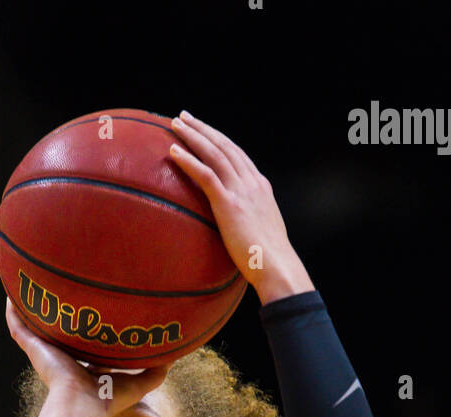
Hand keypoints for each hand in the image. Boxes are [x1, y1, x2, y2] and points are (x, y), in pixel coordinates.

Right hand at [5, 297, 167, 416]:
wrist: (82, 407)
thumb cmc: (107, 400)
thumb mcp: (137, 383)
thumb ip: (154, 371)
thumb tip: (173, 356)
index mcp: (81, 364)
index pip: (81, 341)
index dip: (84, 325)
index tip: (90, 307)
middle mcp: (61, 356)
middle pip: (56, 329)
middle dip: (56, 311)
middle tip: (59, 288)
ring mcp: (45, 352)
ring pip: (33, 325)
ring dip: (29, 307)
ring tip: (27, 285)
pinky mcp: (34, 348)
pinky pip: (18, 326)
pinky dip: (13, 311)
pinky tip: (11, 294)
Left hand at [168, 112, 313, 302]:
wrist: (277, 266)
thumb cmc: (268, 260)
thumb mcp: (260, 233)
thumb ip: (248, 223)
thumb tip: (236, 231)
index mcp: (260, 187)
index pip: (238, 155)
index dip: (219, 140)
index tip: (204, 130)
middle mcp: (252, 182)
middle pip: (225, 146)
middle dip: (203, 129)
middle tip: (184, 117)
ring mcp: (241, 191)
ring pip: (214, 153)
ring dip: (193, 136)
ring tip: (175, 124)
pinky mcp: (229, 203)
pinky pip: (205, 175)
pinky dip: (188, 161)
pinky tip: (173, 151)